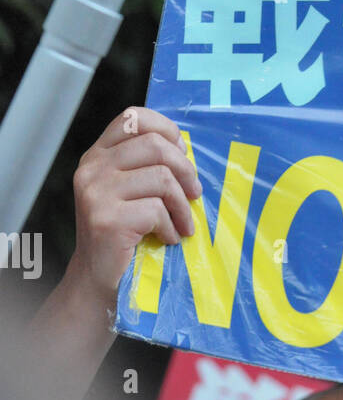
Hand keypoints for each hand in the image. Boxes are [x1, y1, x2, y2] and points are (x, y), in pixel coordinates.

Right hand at [67, 106, 202, 305]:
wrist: (98, 281)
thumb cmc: (124, 237)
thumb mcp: (131, 193)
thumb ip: (148, 167)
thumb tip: (183, 146)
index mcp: (98, 156)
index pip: (133, 118)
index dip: (166, 129)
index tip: (183, 153)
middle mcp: (92, 168)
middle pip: (155, 145)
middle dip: (185, 170)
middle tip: (195, 195)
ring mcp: (96, 193)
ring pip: (161, 178)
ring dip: (183, 206)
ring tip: (184, 224)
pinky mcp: (107, 219)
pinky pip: (157, 210)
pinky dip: (171, 227)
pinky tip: (168, 239)